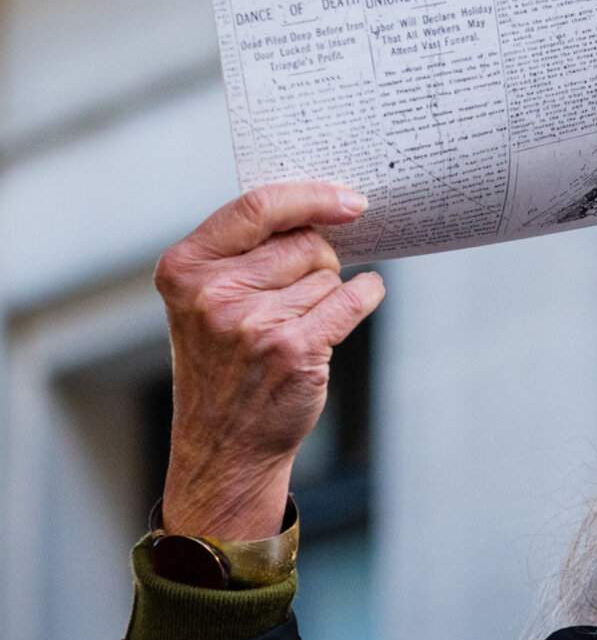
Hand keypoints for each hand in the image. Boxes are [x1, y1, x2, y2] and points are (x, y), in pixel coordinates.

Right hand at [154, 182, 385, 539]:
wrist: (226, 443)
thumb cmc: (225, 361)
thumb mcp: (205, 299)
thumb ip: (244, 251)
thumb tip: (324, 205)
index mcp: (185, 269)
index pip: (257, 207)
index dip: (310, 196)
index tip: (348, 200)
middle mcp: (213, 294)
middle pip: (303, 242)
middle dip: (316, 261)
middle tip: (295, 298)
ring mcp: (252, 324)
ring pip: (328, 274)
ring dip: (326, 294)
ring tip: (296, 326)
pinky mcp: (294, 350)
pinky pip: (353, 298)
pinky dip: (368, 294)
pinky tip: (365, 295)